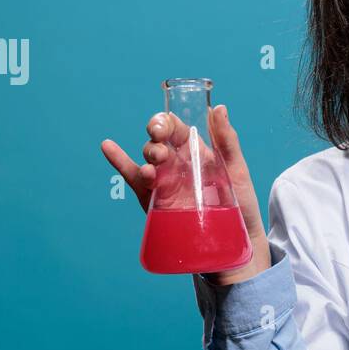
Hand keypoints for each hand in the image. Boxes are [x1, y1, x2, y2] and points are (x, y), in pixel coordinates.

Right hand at [100, 105, 271, 283]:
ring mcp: (164, 180)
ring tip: (154, 166)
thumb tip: (218, 108)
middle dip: (154, 136)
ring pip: (147, 158)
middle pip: (158, 140)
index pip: (175, 128)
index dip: (166, 122)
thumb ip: (227, 140)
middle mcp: (177, 162)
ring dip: (147, 155)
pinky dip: (119, 162)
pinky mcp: (153, 199)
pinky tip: (108, 147)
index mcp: (196, 150)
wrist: (235, 241)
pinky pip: (133, 178)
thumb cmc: (240, 203)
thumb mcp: (237, 169)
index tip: (163, 126)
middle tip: (160, 144)